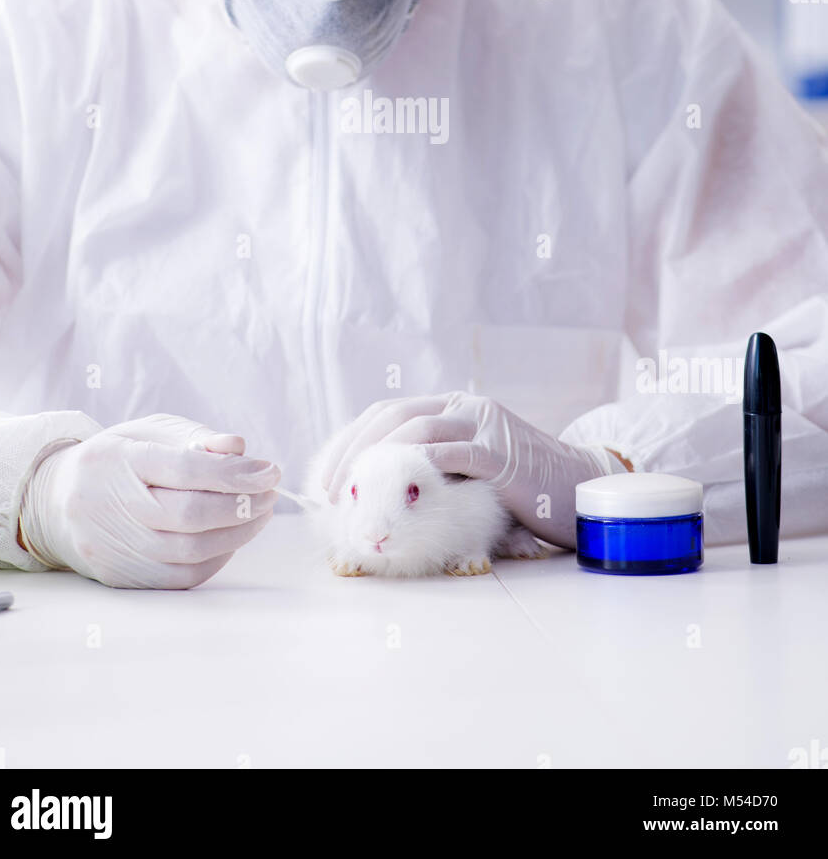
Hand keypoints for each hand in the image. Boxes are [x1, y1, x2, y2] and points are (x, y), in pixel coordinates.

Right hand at [18, 413, 280, 588]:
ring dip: (237, 535)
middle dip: (241, 506)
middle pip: (189, 516)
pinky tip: (231, 538)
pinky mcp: (121, 577)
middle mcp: (109, 505)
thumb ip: (197, 439)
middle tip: (271, 495)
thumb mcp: (151, 432)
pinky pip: (181, 577)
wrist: (59, 500)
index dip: (233, 474)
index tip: (271, 471)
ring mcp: (112, 547)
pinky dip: (216, 558)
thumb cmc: (119, 458)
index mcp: (118, 459)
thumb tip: (241, 449)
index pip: (184, 469)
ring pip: (189, 552)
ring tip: (258, 514)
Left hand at [321, 393, 624, 547]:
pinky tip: (394, 485)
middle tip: (329, 487)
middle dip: (353, 449)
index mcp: (451, 408)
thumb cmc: (520, 491)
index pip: (387, 413)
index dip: (350, 440)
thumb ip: (433, 470)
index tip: (323, 475)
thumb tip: (374, 496)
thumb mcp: (468, 473)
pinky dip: (418, 465)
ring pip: (415, 428)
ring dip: (375, 460)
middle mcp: (463, 407)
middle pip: (392, 416)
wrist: (579, 490)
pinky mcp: (500, 453)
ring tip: (353, 491)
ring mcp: (483, 425)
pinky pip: (450, 453)